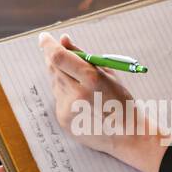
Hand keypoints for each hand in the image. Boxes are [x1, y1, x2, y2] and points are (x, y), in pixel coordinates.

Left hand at [38, 30, 138, 155]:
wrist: (127, 134)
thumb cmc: (120, 99)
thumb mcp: (107, 72)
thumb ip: (82, 55)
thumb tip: (63, 39)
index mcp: (92, 79)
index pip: (59, 57)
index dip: (48, 45)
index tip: (44, 37)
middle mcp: (77, 94)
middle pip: (53, 68)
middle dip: (53, 58)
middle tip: (56, 52)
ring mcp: (68, 109)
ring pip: (55, 83)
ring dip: (62, 76)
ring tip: (81, 83)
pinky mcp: (63, 119)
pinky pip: (58, 98)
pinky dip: (65, 93)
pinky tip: (82, 100)